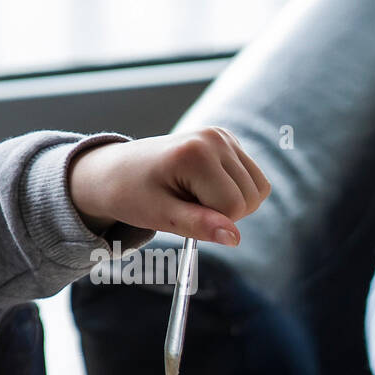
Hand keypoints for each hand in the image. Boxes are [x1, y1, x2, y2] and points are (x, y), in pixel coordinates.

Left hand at [68, 127, 269, 244]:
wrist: (116, 170)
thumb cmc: (132, 194)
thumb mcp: (160, 215)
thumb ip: (199, 226)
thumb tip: (234, 238)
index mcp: (196, 154)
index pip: (233, 206)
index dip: (213, 221)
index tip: (182, 210)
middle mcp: (215, 138)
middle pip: (251, 198)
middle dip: (225, 212)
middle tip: (188, 203)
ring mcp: (223, 136)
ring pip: (258, 190)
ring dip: (233, 202)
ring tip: (197, 194)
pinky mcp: (228, 140)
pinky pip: (254, 180)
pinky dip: (235, 190)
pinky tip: (206, 185)